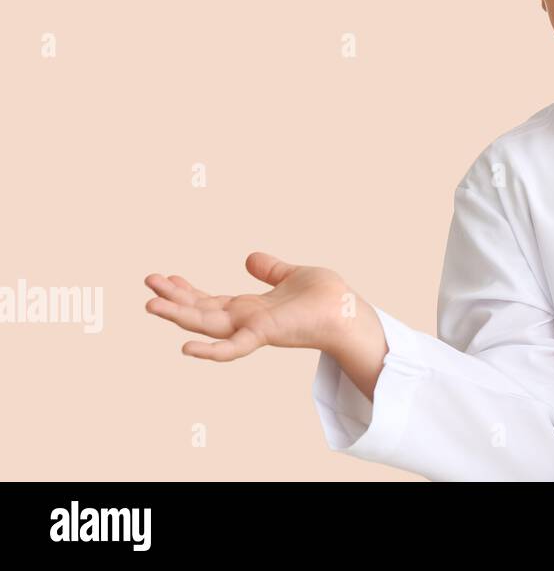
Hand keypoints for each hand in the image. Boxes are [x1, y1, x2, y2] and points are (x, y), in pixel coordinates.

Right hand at [144, 253, 349, 360]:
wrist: (348, 310)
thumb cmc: (326, 297)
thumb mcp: (292, 275)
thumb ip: (270, 270)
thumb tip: (250, 258)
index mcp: (250, 308)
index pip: (210, 301)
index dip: (187, 291)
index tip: (165, 277)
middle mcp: (246, 321)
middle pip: (201, 311)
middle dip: (173, 299)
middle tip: (147, 283)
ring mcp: (253, 329)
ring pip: (207, 324)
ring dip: (178, 315)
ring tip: (150, 304)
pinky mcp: (265, 334)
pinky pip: (233, 348)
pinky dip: (209, 351)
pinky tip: (185, 347)